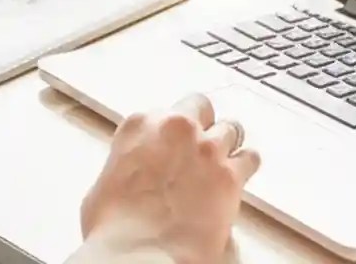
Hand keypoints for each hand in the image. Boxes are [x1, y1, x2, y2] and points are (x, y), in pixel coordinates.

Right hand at [74, 94, 260, 263]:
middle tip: (197, 150)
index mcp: (140, 125)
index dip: (169, 133)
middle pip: (200, 106)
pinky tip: (236, 179)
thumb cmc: (114, 228)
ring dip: (225, 145)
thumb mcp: (105, 184)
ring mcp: (207, 149)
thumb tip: (137, 178)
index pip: (162, 113)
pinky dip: (245, 166)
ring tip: (219, 166)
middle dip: (201, 125)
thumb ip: (129, 165)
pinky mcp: (231, 175)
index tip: (170, 147)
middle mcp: (176, 128)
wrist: (140, 254)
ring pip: (230, 128)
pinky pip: (250, 158)